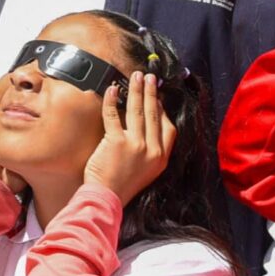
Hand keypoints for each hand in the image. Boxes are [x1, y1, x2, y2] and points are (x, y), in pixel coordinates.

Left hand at [82, 72, 173, 204]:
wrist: (106, 198)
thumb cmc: (122, 185)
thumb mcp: (147, 171)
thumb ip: (151, 151)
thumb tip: (147, 127)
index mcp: (161, 158)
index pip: (169, 128)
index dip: (163, 110)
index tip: (158, 98)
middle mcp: (152, 150)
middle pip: (154, 114)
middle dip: (151, 92)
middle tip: (150, 77)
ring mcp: (135, 145)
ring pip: (138, 110)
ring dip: (137, 90)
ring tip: (136, 76)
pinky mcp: (117, 142)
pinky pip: (114, 114)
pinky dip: (112, 99)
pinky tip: (112, 89)